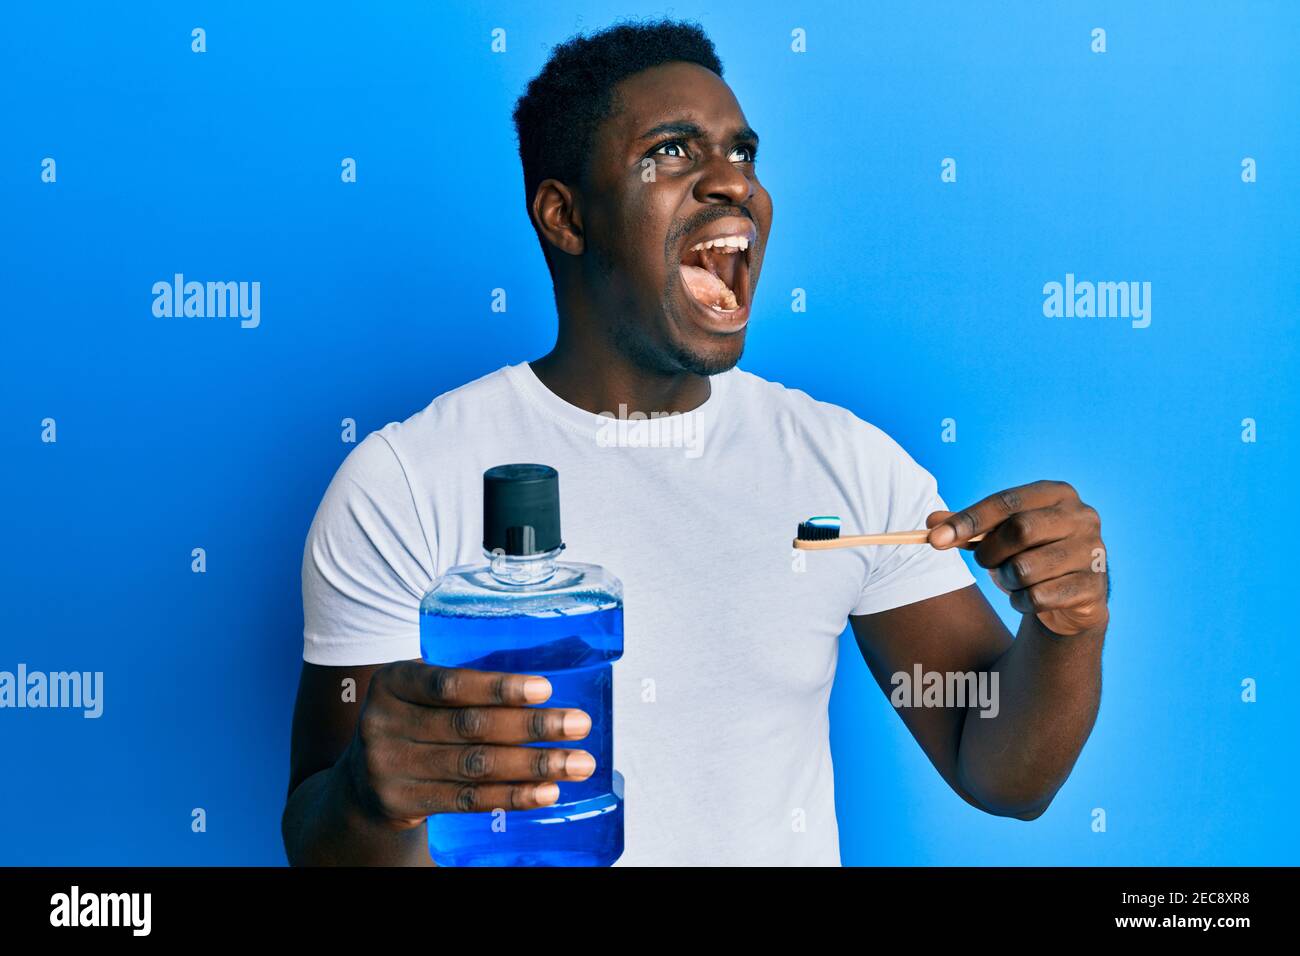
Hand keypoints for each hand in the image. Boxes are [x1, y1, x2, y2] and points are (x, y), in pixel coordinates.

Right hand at [340, 660, 594, 829]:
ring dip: (534, 765)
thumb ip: (463, 683)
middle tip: (579, 724)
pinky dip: (512, 796)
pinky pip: (467, 801)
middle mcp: (383, 722)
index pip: (449, 684)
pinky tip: (546, 792)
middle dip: (531, 726)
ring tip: (577, 762)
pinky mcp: (400, 804)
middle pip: (470, 726)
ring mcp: (388, 767)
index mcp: (393, 681)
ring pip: (475, 766)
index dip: (498, 688)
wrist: (360, 781)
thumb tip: (549, 680)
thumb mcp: (420, 692)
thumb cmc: (413, 721)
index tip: (546, 689)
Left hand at [927, 480, 1107, 636]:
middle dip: (990, 552)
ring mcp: (1093, 552)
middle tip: (985, 562)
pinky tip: (1028, 598)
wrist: (1072, 595)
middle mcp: (1082, 517)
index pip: (1007, 502)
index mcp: (1057, 494)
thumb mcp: (997, 535)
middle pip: (1020, 530)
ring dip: (1006, 580)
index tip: (935, 538)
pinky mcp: (1094, 588)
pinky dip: (1021, 601)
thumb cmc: (1030, 554)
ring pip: (1026, 569)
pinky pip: (1038, 598)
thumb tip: (930, 522)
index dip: (969, 520)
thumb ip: (965, 527)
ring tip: (1012, 579)